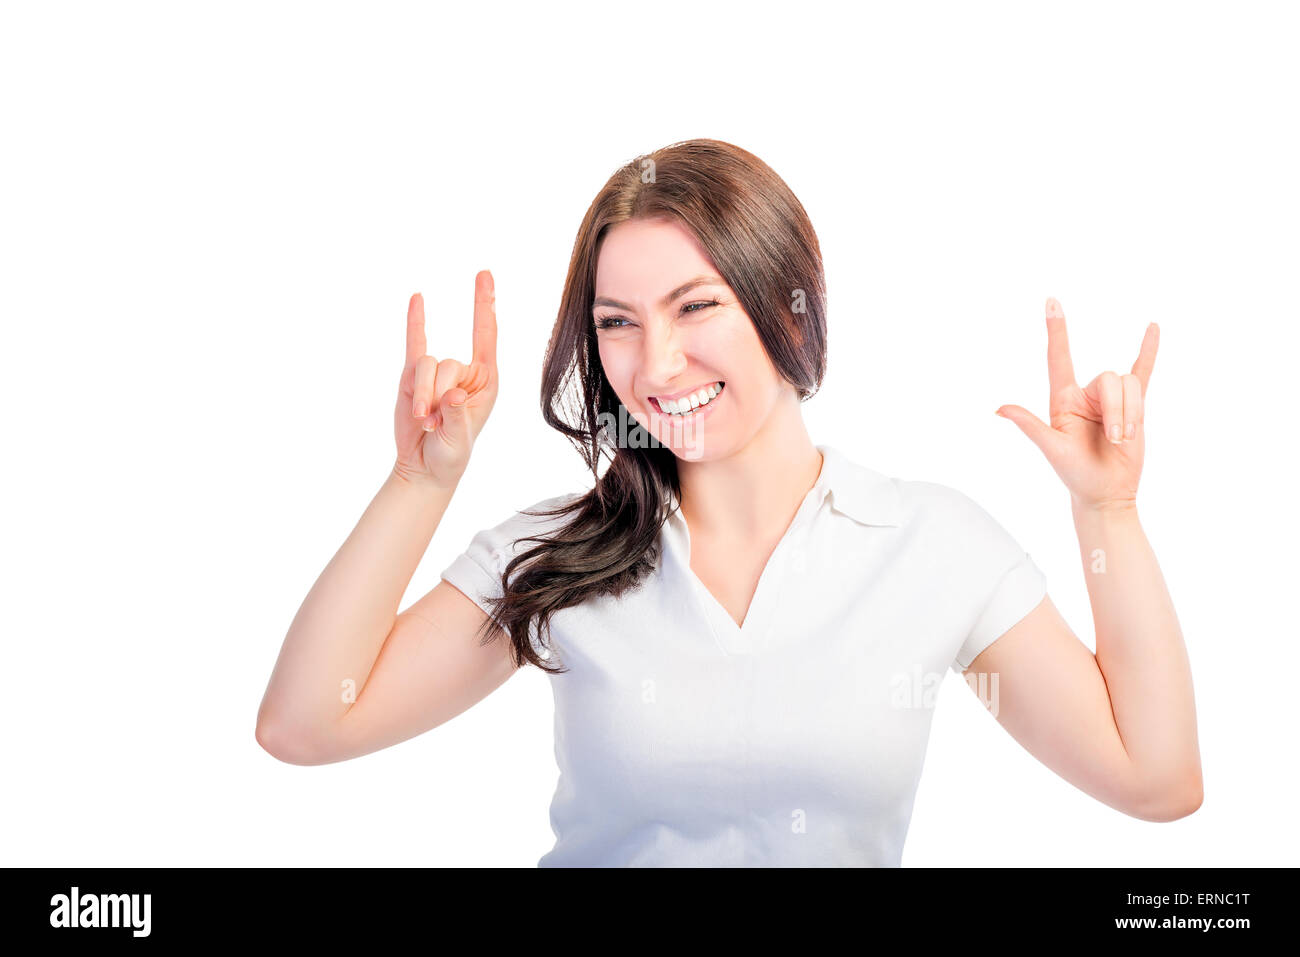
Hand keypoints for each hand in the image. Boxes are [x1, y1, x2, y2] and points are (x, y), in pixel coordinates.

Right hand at [392, 270, 498, 488]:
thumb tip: (452, 394)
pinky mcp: (413, 379)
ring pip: (424, 365)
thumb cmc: (450, 456)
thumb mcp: (458, 440)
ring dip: (421, 394)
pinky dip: (415, 324)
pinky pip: (413, 346)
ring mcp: (437, 375)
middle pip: (446, 363)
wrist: (424, 469)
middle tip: (432, 423)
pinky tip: (417, 299)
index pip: (486, 336)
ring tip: (422, 421)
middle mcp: (464, 373)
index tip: (484, 274)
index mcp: (485, 382)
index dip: (484, 305)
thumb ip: (457, 415)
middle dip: (435, 394)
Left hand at [996, 297, 1158, 511]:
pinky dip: (1148, 351)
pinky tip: (1153, 328)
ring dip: (1132, 413)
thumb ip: (1029, 425)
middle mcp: (1085, 395)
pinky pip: (1142, 372)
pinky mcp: (1134, 406)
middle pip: (1108, 379)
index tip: (1052, 301)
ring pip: (1129, 385)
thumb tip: (998, 409)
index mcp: (1063, 400)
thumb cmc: (1075, 474)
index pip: (1058, 358)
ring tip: (1125, 439)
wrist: (1106, 493)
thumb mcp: (1051, 449)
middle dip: (1118, 410)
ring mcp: (1111, 399)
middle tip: (1114, 439)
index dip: (1056, 330)